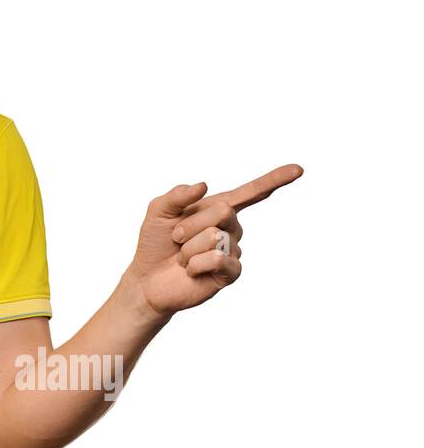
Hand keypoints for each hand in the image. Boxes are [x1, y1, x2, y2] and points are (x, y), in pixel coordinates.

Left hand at [127, 163, 304, 318]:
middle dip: (189, 224)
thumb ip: (176, 195)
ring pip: (214, 237)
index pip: (251, 193)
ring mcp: (233, 250)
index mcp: (216, 208)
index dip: (275, 180)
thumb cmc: (155, 243)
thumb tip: (204, 185)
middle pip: (223, 211)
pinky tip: (191, 270)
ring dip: (188, 248)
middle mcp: (231, 228)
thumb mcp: (158, 212)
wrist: (148, 278)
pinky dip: (195, 264)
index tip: (298, 169)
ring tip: (182, 257)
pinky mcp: (230, 272)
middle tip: (176, 238)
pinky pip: (218, 259)